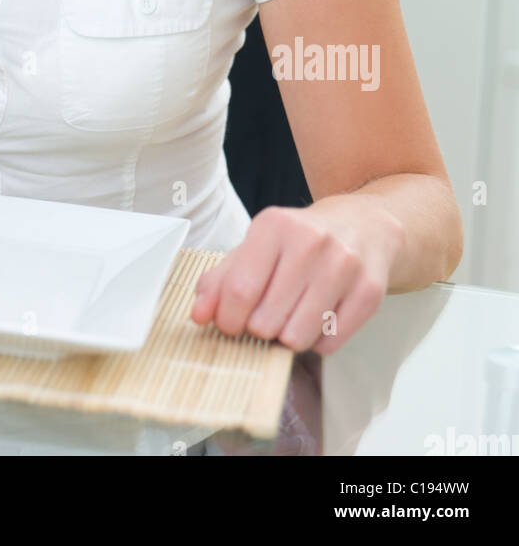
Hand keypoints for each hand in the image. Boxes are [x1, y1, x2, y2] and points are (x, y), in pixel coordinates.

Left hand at [189, 200, 403, 355]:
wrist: (364, 226)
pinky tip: (320, 316)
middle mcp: (311, 241)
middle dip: (259, 328)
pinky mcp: (370, 291)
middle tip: (266, 316)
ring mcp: (344, 266)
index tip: (230, 324)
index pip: (240, 290)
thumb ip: (220, 280)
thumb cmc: (300, 241)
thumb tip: (199, 315)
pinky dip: (318, 340)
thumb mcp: (255, 248)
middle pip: (267, 320)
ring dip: (288, 336)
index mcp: (274, 226)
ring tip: (292, 315)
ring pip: (298, 336)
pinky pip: (329, 343)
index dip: (228, 319)